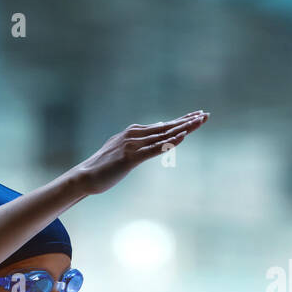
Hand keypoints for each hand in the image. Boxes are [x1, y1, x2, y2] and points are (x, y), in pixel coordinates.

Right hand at [69, 110, 208, 195]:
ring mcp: (132, 145)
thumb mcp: (126, 148)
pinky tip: (180, 140)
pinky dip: (167, 144)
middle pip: (167, 127)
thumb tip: (160, 127)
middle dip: (187, 121)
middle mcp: (134, 135)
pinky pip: (152, 150)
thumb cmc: (106, 165)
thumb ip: (143, 138)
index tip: (199, 115)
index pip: (164, 125)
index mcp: (135, 132)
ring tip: (197, 123)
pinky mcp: (129, 158)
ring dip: (181, 129)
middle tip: (205, 115)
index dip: (182, 120)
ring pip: (162, 136)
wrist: (86, 176)